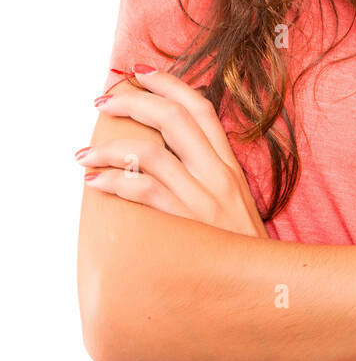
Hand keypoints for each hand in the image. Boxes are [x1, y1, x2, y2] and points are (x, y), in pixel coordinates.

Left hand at [78, 67, 269, 239]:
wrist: (267, 289)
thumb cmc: (240, 251)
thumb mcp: (234, 203)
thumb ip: (208, 176)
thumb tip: (168, 156)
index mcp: (230, 165)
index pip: (201, 108)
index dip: (169, 83)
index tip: (139, 71)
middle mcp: (219, 174)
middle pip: (173, 117)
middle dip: (132, 101)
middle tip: (102, 101)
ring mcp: (204, 198)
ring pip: (150, 152)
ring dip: (108, 148)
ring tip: (83, 156)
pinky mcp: (188, 224)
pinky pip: (143, 190)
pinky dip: (112, 181)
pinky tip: (94, 184)